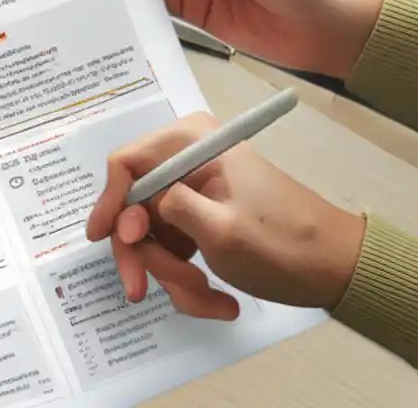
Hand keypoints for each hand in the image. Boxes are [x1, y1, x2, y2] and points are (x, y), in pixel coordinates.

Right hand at [85, 113, 366, 316]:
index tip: (104, 240)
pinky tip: (215, 299)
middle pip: (134, 206)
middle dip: (147, 255)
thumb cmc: (283, 245)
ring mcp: (192, 191)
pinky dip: (185, 278)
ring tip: (209, 300)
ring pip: (151, 235)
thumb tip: (129, 212)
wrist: (338, 270)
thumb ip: (168, 209)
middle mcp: (187, 159)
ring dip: (172, 274)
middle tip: (146, 291)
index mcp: (192, 143)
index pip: (126, 163)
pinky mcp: (199, 218)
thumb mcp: (221, 229)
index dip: (109, 203)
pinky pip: (172, 249)